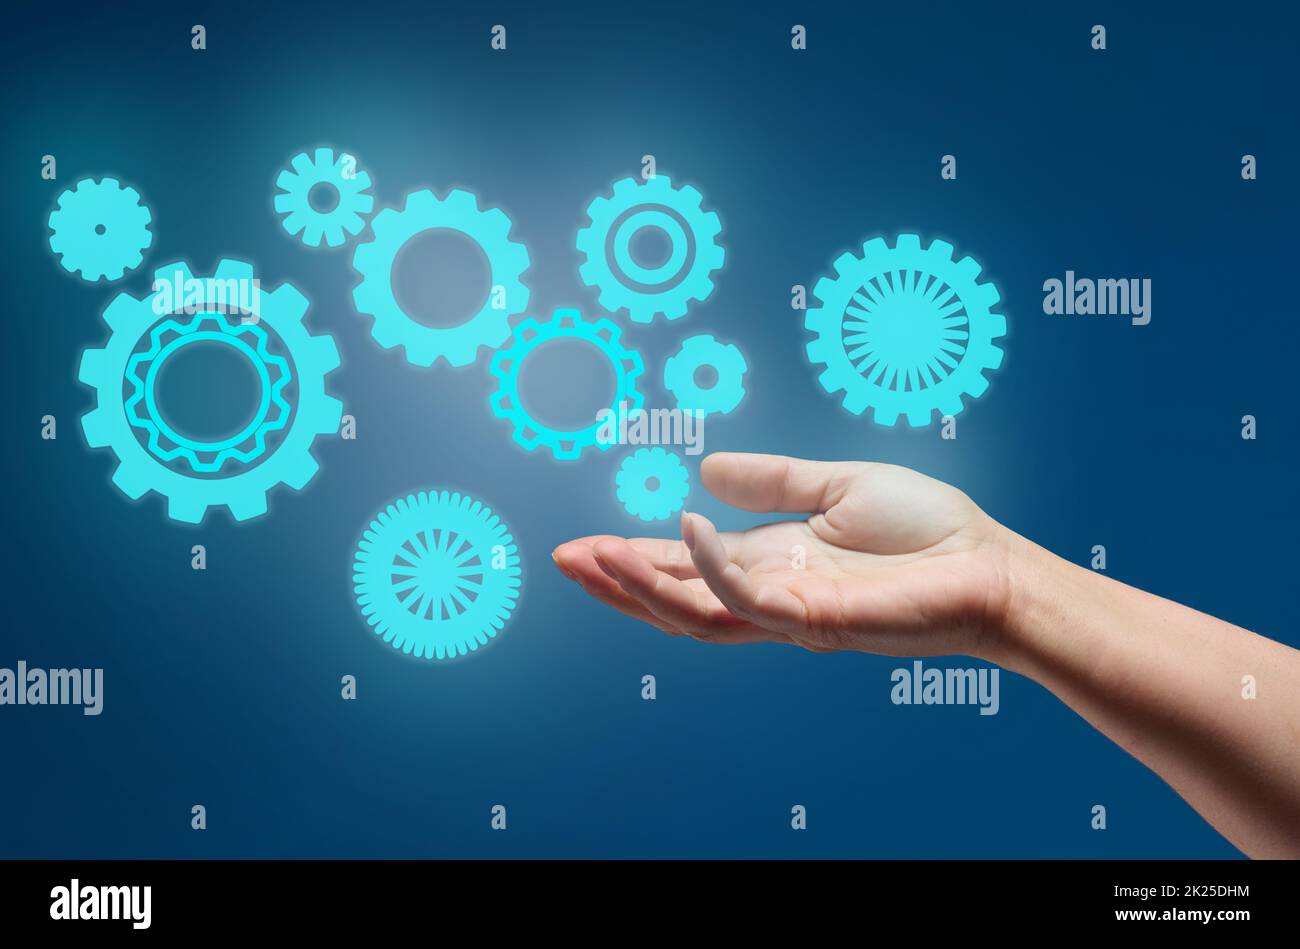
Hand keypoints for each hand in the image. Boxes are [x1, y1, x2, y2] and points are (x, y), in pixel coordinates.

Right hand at [552, 452, 1015, 657]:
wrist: (990, 567)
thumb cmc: (926, 532)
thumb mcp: (837, 485)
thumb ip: (774, 480)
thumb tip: (706, 469)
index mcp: (772, 562)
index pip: (688, 566)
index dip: (636, 556)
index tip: (587, 542)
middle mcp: (772, 594)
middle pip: (678, 598)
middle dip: (619, 581)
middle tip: (563, 559)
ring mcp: (791, 612)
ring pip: (697, 613)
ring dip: (643, 587)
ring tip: (595, 558)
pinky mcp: (819, 619)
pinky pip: (750, 598)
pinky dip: (712, 567)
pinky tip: (685, 528)